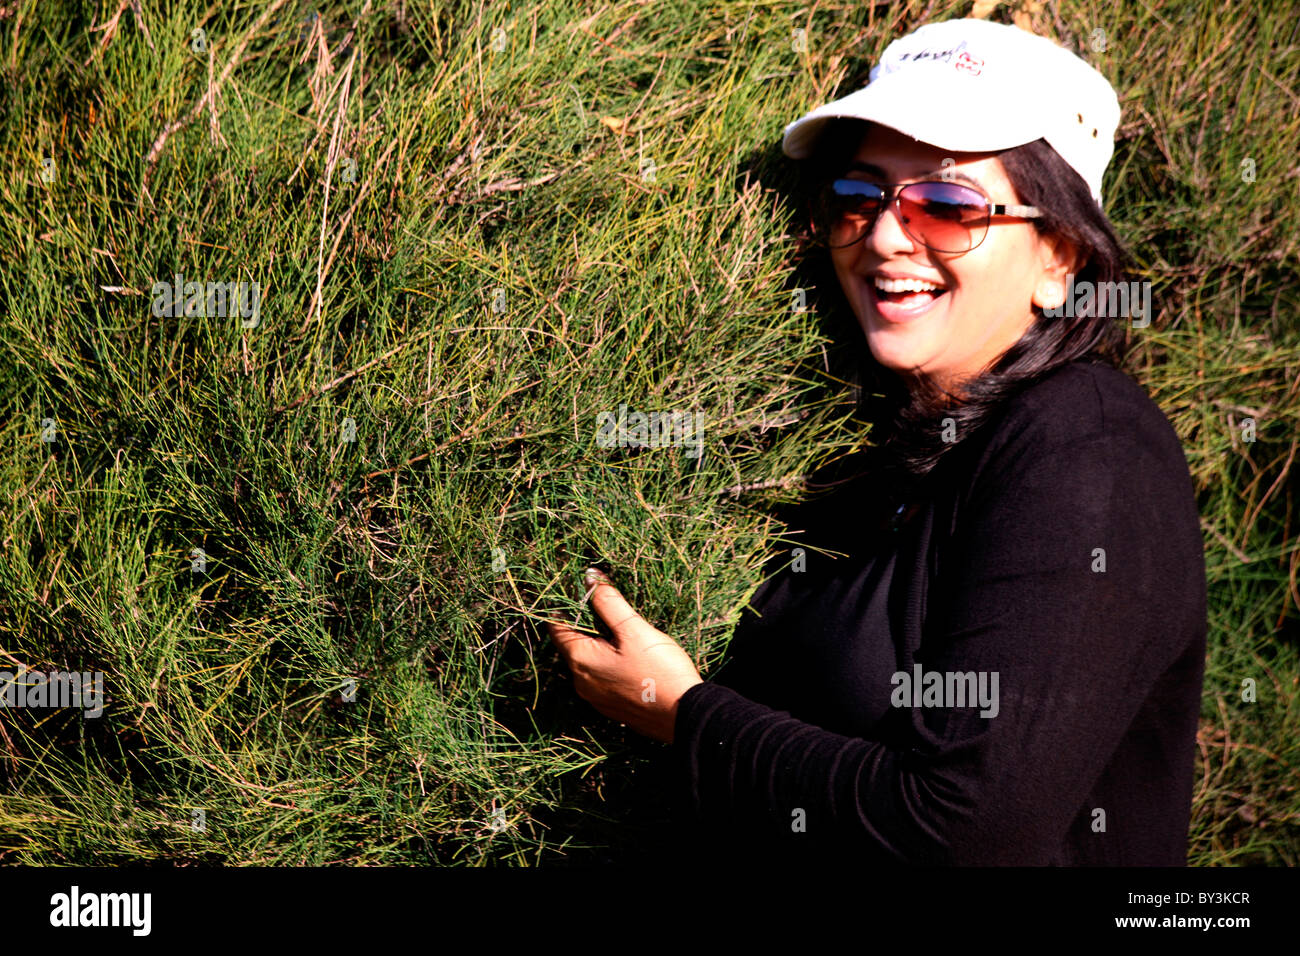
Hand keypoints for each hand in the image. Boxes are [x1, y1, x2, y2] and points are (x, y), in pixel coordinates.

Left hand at [546, 569, 702, 743]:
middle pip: (571, 643)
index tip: (582, 589)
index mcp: (580, 659)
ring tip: (622, 630)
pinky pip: (601, 678)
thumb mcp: (634, 629)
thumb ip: (608, 602)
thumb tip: (589, 577)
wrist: (685, 716)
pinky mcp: (611, 707)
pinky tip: (630, 657)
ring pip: (587, 662)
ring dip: (598, 644)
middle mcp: (580, 681)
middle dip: (584, 623)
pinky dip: (608, 663)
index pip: (556, 625)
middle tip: (606, 605)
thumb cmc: (659, 670)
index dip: (566, 604)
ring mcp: (595, 698)